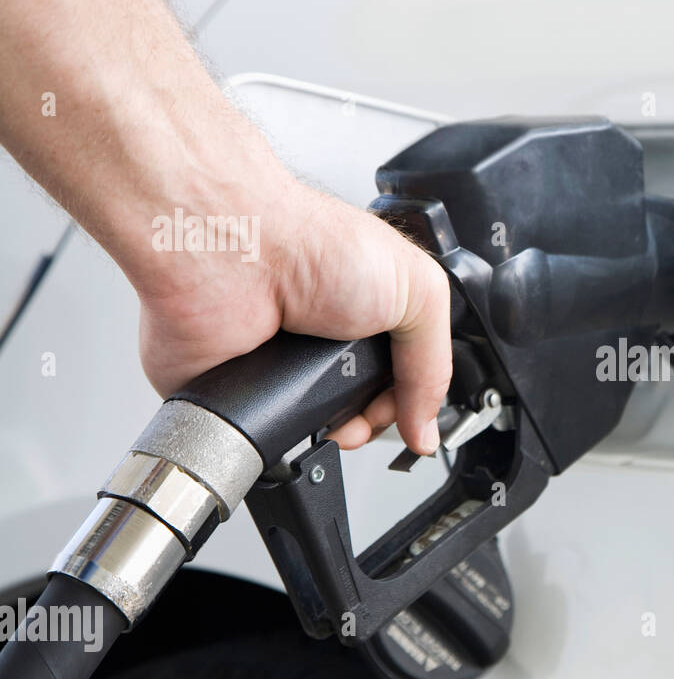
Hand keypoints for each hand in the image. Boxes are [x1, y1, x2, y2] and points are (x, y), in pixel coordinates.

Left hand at [135, 181, 451, 455]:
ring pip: (317, 430)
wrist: (233, 252)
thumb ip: (435, 363)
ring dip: (330, 432)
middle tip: (366, 413)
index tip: (410, 414)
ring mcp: (282, 367)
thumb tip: (427, 426)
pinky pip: (263, 434)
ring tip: (329, 415)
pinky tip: (291, 418)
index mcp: (372, 310)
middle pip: (364, 411)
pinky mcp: (237, 390)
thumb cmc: (309, 242)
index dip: (410, 403)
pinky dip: (278, 436)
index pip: (405, 379)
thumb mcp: (419, 290)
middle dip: (372, 422)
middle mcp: (327, 339)